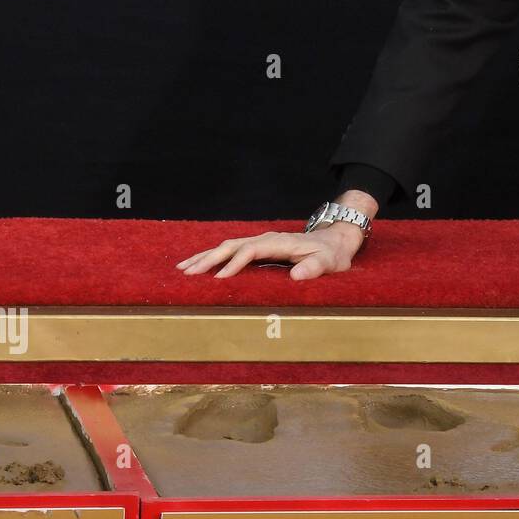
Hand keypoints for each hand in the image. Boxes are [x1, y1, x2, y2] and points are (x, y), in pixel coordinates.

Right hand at [176, 223, 364, 280]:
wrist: (334, 241)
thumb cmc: (331, 254)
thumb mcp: (329, 262)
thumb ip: (314, 268)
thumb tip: (296, 277)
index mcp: (279, 242)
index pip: (251, 250)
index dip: (235, 264)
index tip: (219, 279)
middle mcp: (266, 239)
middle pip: (232, 246)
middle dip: (209, 259)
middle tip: (188, 274)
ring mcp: (261, 242)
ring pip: (227, 246)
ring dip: (206, 257)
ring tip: (183, 269)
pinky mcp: (258, 248)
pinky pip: (232, 251)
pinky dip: (214, 257)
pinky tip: (199, 264)